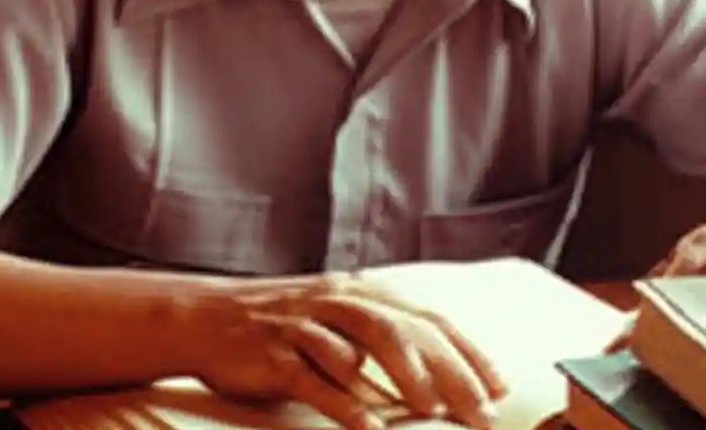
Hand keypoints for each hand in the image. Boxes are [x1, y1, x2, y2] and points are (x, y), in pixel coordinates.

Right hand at [187, 274, 507, 429]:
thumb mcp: (338, 320)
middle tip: (481, 411)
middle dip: (450, 372)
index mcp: (363, 293)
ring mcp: (307, 325)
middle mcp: (340, 302)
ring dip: (404, 376)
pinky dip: (345, 404)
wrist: (205, 317)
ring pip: (365, 344)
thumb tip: (439, 375)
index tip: (500, 387)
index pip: (429, 320)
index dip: (468, 353)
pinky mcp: (276, 354)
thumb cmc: (283, 327)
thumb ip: (382, 337)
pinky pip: (316, 379)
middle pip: (407, 331)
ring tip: (433, 410)